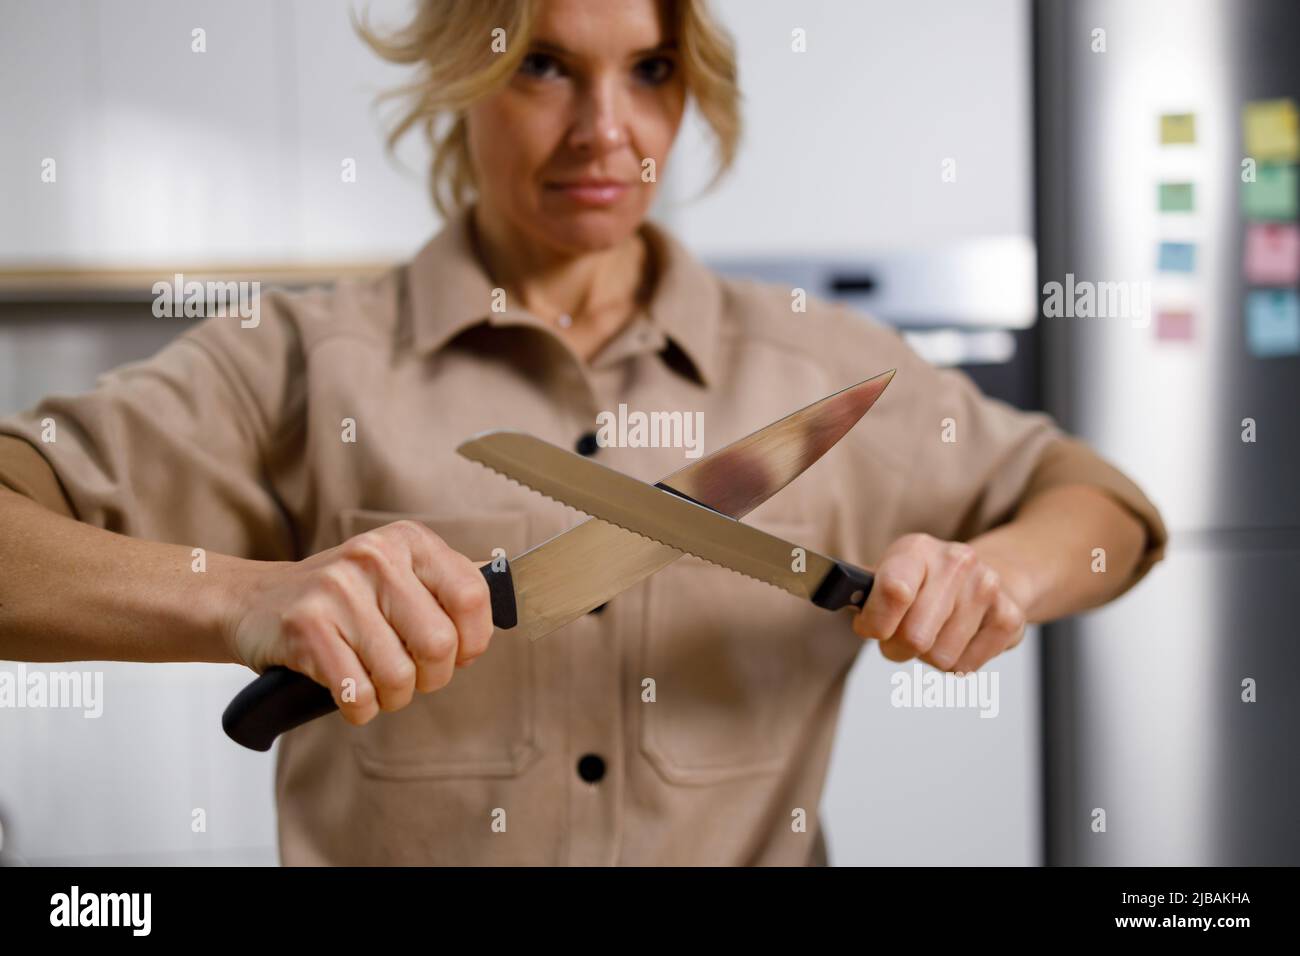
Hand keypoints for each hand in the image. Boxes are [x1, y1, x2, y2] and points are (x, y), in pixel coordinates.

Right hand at [221, 520, 493, 725]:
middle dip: (431, 677)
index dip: (474, 640)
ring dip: (392, 697)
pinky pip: (358, 694)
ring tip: (375, 682)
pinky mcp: (305, 627)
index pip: (473, 596)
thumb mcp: (396, 575)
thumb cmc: (341, 600)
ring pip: (399, 676)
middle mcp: (375, 557)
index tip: (457, 654)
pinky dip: (360, 708)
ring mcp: (337, 590)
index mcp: (408, 542)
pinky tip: (348, 692)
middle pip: (440, 644)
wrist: (254, 603)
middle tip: (412, 676)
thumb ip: (447, 586)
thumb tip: (511, 600)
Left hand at [852, 533, 1026, 672]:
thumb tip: (833, 593)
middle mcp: (956, 562)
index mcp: (917, 549)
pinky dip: (957, 663)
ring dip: (929, 656)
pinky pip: (966, 666)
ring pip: (940, 657)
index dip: (875, 623)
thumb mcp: (892, 573)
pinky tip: (960, 638)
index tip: (870, 629)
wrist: (991, 575)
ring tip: (934, 633)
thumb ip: (861, 590)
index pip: (893, 591)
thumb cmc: (928, 582)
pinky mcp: (1010, 618)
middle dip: (898, 648)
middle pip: (914, 638)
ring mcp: (987, 588)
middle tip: (898, 638)